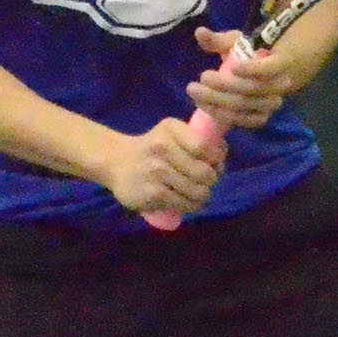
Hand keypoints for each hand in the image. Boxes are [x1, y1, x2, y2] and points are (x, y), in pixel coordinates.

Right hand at [101, 118, 226, 216]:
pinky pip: (184, 204)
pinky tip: (189, 202)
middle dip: (212, 180)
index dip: (217, 159)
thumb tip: (222, 152)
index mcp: (171, 130)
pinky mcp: (152, 194)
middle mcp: (163, 149)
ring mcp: (157, 172)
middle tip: (206, 181)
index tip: (214, 163)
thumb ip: (194, 138)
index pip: (205, 148)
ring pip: (198, 191)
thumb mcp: (170, 132)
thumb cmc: (151, 147)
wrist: (115, 162)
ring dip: (203, 196)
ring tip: (199, 194)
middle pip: (205, 173)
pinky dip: (192, 206)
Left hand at [186, 27, 292, 129]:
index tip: (232, 67)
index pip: (270, 69)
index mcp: (280, 63)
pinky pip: (241, 121)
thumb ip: (218, 40)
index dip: (253, 70)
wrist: (265, 75)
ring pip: (243, 107)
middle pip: (252, 90)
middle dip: (224, 85)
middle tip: (202, 76)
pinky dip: (221, 115)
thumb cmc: (250, 55)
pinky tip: (204, 106)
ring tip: (195, 91)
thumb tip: (199, 32)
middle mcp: (278, 88)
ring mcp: (270, 106)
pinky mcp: (260, 118)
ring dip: (217, 101)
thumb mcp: (237, 43)